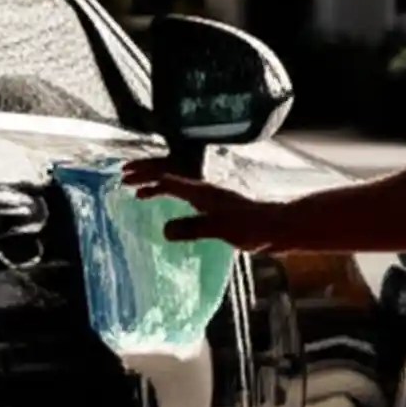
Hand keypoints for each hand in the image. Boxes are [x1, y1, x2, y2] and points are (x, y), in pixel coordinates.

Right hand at [122, 158, 285, 251]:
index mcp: (203, 192)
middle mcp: (205, 191)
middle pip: (171, 177)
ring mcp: (212, 199)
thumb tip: (164, 230)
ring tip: (142, 192)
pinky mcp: (219, 209)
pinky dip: (172, 198)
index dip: (147, 181)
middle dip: (147, 176)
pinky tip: (172, 211)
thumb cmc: (253, 228)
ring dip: (158, 186)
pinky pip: (186, 197)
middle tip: (125, 178)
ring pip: (178, 185)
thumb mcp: (221, 230)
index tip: (127, 183)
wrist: (280, 228)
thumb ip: (193, 228)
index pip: (168, 180)